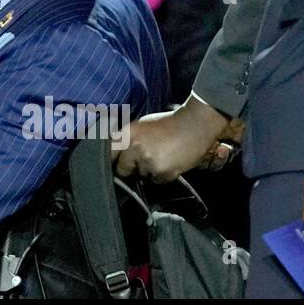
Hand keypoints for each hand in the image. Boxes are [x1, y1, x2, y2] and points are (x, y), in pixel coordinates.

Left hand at [114, 98, 231, 181]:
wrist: (195, 124)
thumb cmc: (169, 124)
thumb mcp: (142, 126)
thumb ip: (128, 140)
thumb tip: (117, 155)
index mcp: (127, 133)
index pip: (108, 154)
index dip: (112, 161)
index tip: (114, 165)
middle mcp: (134, 146)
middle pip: (123, 169)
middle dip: (131, 169)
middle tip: (146, 160)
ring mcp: (147, 160)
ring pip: (141, 176)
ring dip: (150, 172)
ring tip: (163, 157)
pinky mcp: (161, 171)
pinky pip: (157, 180)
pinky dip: (163, 176)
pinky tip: (171, 162)